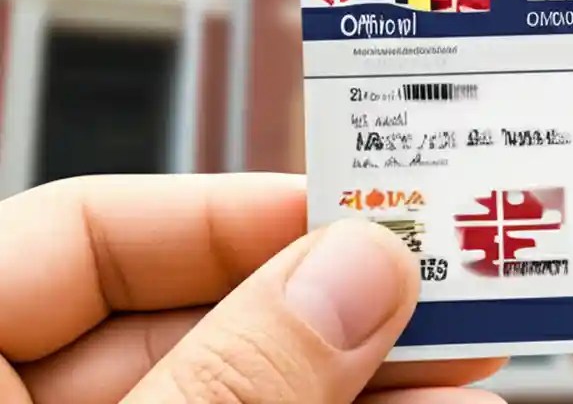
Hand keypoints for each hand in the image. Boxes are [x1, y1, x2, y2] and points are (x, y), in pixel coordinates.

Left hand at [0, 173, 506, 402]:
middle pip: (183, 320)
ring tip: (466, 372)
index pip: (80, 230)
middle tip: (443, 294)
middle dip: (330, 309)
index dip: (229, 212)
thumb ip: (236, 375)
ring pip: (236, 395)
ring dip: (361, 381)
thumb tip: (356, 270)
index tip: (355, 214)